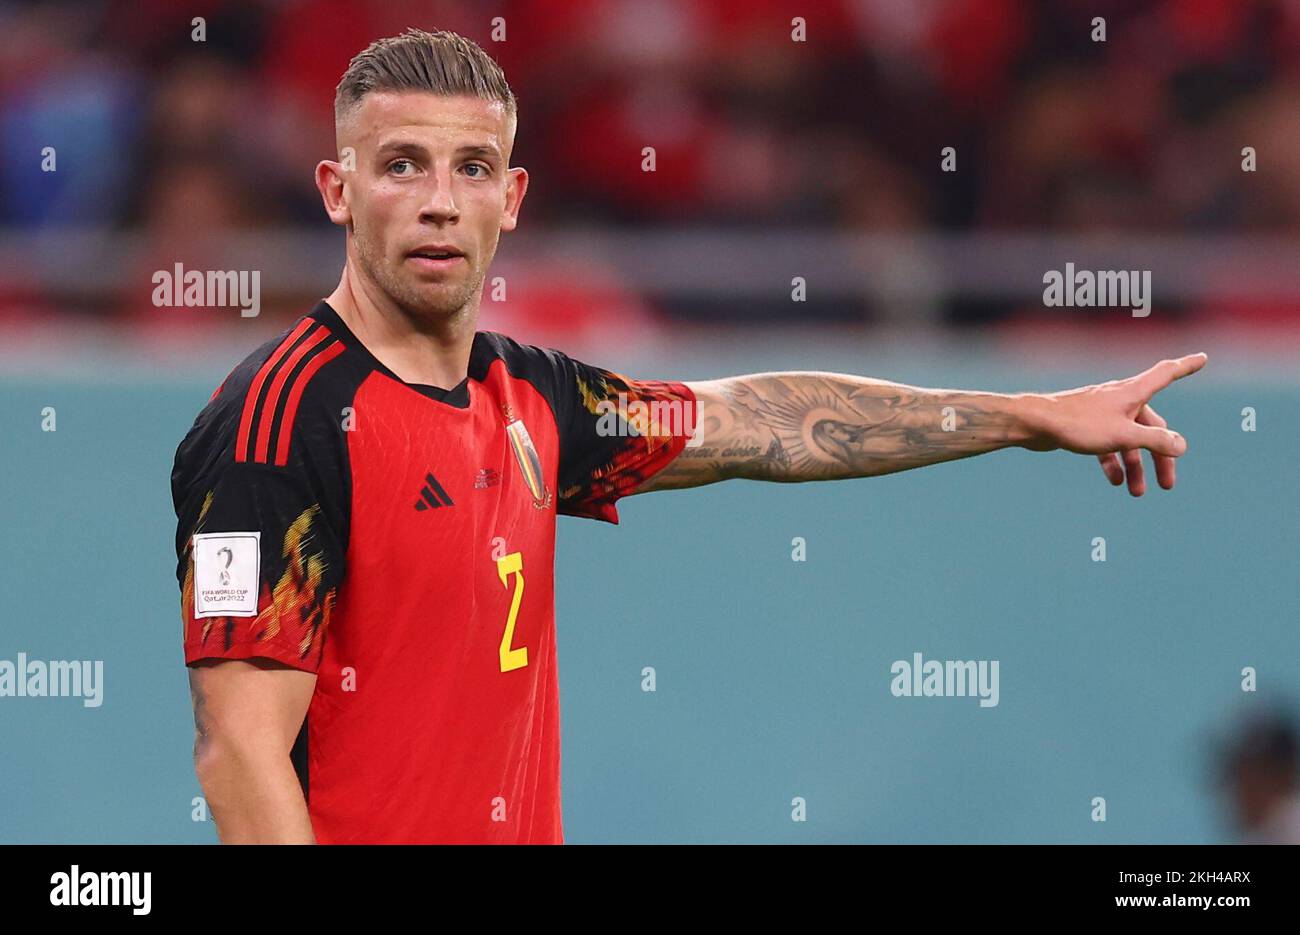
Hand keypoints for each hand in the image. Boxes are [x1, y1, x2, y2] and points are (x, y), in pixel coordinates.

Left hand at [1021, 352, 1207, 494]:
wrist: (1034, 424)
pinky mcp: (1086, 425)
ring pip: (1129, 439)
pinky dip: (1114, 461)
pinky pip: (1108, 444)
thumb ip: (1155, 441)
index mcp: (1133, 392)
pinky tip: (1115, 481)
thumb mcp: (1123, 436)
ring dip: (1136, 466)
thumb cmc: (1078, 425)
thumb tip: (1181, 446)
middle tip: (1167, 485)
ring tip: (1137, 493)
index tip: (1203, 357)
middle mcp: (1120, 398)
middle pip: (1152, 426)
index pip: (1167, 373)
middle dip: (1160, 457)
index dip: (1187, 366)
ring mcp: (1103, 412)